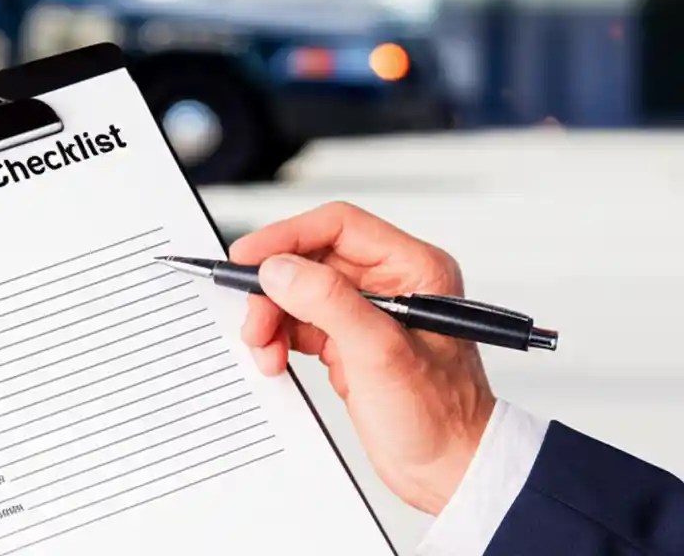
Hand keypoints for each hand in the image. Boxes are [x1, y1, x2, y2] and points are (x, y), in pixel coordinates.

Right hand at [230, 201, 494, 514]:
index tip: (249, 256)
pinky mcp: (351, 342)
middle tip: (255, 319)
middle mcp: (391, 284)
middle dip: (275, 289)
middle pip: (311, 260)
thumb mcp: (381, 353)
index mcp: (413, 268)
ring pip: (300, 292)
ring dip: (274, 318)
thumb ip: (328, 302)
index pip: (338, 227)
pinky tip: (277, 358)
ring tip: (266, 349)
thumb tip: (281, 269)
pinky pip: (301, 323)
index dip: (288, 237)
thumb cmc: (440, 418)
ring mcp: (369, 313)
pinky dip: (281, 338)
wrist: (449, 471)